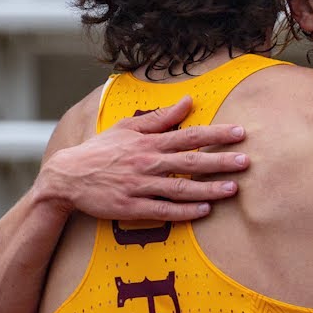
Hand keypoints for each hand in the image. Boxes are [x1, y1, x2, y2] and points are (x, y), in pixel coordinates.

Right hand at [37, 95, 247, 221]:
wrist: (66, 178)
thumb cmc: (100, 151)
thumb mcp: (126, 128)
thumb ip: (159, 118)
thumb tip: (188, 101)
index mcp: (148, 143)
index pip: (189, 136)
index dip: (216, 134)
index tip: (239, 133)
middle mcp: (147, 163)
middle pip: (191, 162)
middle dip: (220, 161)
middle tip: (246, 162)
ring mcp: (140, 187)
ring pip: (181, 189)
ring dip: (209, 189)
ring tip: (233, 189)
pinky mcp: (132, 208)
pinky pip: (163, 211)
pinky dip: (185, 211)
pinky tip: (205, 211)